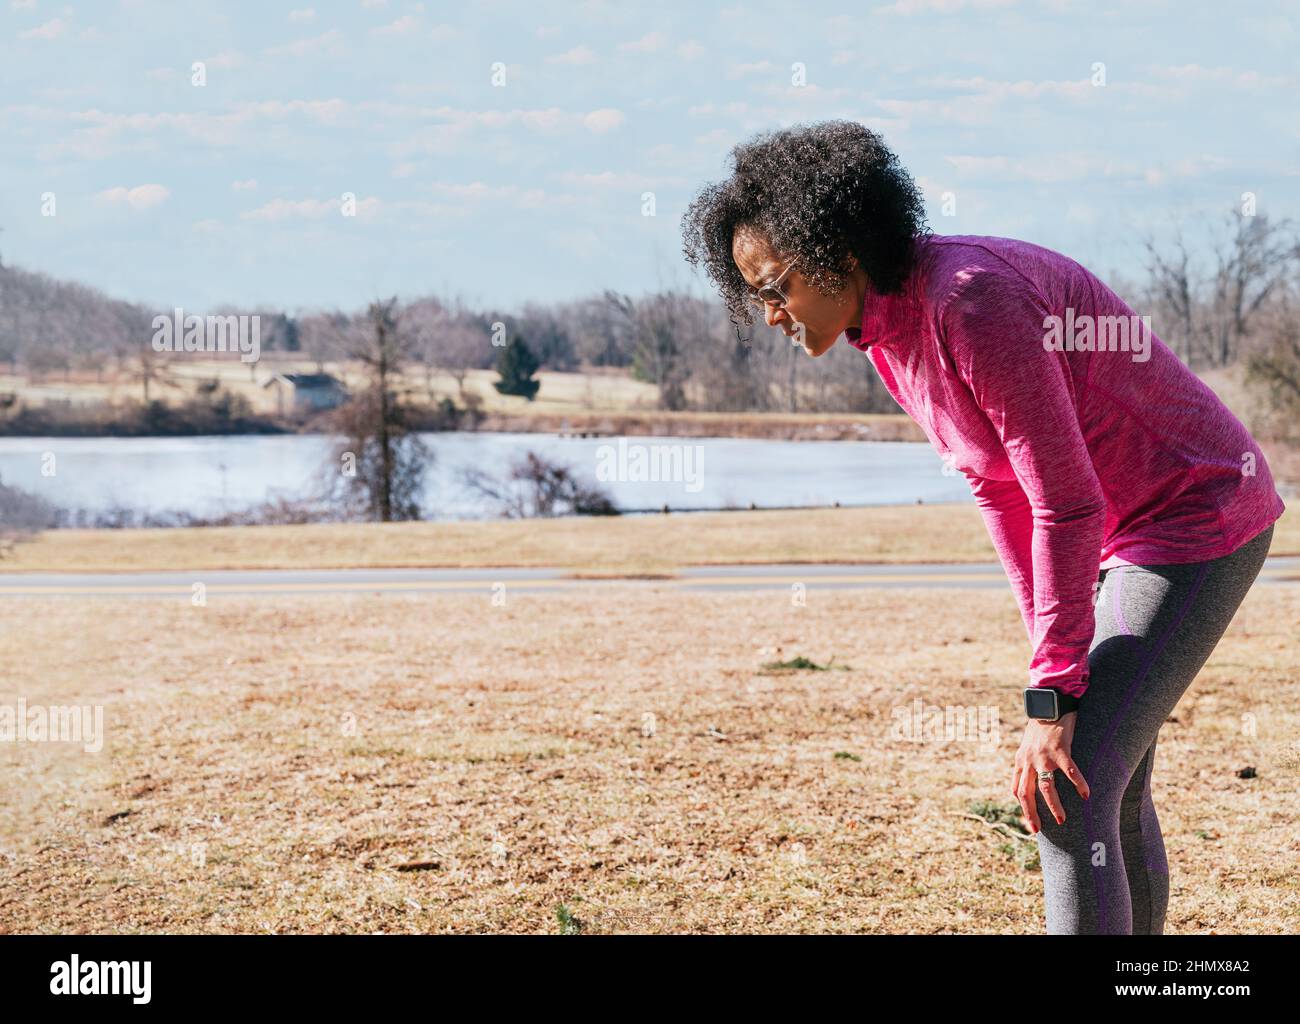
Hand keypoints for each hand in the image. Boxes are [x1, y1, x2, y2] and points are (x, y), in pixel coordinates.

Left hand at [1012, 712, 1089, 832]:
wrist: (1048, 704)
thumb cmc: (1041, 726)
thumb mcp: (1028, 745)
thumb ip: (1029, 762)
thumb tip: (1035, 779)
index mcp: (1021, 761)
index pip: (1017, 789)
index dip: (1023, 807)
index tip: (1030, 822)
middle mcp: (1028, 761)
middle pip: (1026, 793)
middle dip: (1031, 814)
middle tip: (1038, 830)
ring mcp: (1043, 756)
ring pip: (1046, 787)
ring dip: (1053, 806)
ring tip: (1061, 819)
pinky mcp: (1060, 749)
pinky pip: (1069, 771)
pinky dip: (1078, 784)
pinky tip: (1086, 794)